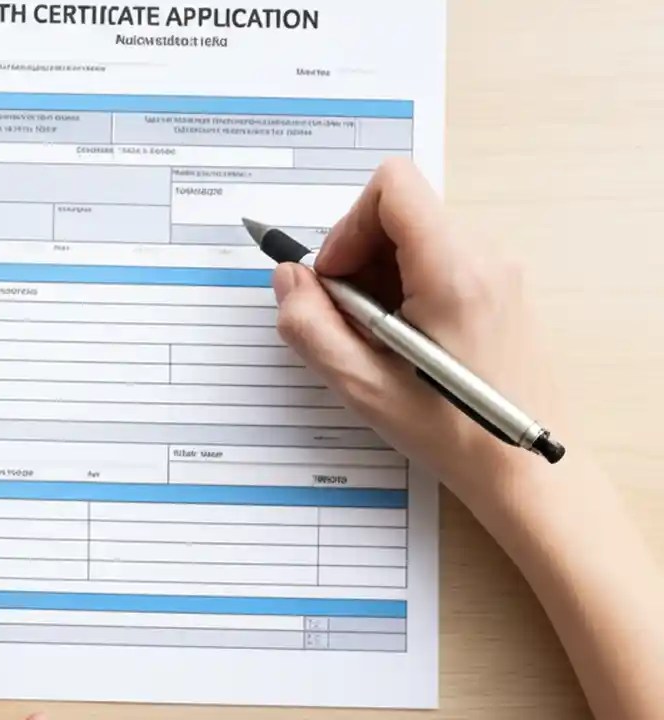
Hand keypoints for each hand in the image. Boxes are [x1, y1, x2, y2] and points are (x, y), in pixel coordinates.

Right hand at [272, 159, 566, 505]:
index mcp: (454, 272)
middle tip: (350, 319)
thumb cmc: (455, 434)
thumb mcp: (362, 386)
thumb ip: (310, 325)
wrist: (529, 472)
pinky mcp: (502, 288)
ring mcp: (499, 271)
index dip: (348, 225)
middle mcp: (485, 258)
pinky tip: (406, 340)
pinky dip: (407, 286)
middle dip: (359, 256)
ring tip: (380, 337)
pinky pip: (439, 259)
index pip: (393, 186)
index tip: (335, 277)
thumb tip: (288, 278)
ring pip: (416, 235)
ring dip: (380, 274)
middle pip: (401, 211)